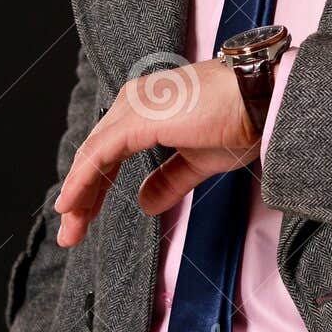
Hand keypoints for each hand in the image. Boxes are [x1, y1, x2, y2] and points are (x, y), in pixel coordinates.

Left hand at [52, 58, 259, 247]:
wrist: (260, 98)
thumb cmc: (241, 119)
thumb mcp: (198, 159)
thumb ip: (168, 180)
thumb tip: (144, 202)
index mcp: (148, 105)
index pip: (110, 150)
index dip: (95, 186)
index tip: (85, 216)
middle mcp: (134, 100)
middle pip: (96, 153)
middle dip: (82, 196)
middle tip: (73, 232)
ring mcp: (134, 106)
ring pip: (93, 156)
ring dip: (78, 195)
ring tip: (71, 230)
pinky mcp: (137, 119)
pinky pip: (99, 155)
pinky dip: (81, 182)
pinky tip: (71, 205)